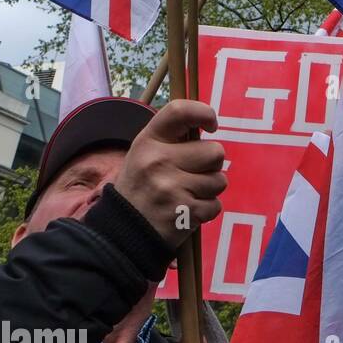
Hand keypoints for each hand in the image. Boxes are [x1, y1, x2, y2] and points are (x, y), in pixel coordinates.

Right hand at [115, 100, 225, 247]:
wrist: (123, 231)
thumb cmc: (142, 188)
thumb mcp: (144, 155)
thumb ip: (172, 140)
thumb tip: (207, 123)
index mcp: (148, 142)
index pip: (180, 111)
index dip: (204, 113)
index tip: (211, 126)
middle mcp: (158, 161)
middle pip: (215, 151)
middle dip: (210, 165)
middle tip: (190, 175)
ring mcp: (171, 187)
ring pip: (220, 180)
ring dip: (209, 189)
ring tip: (185, 194)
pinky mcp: (184, 212)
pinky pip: (216, 205)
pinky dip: (206, 210)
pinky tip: (185, 211)